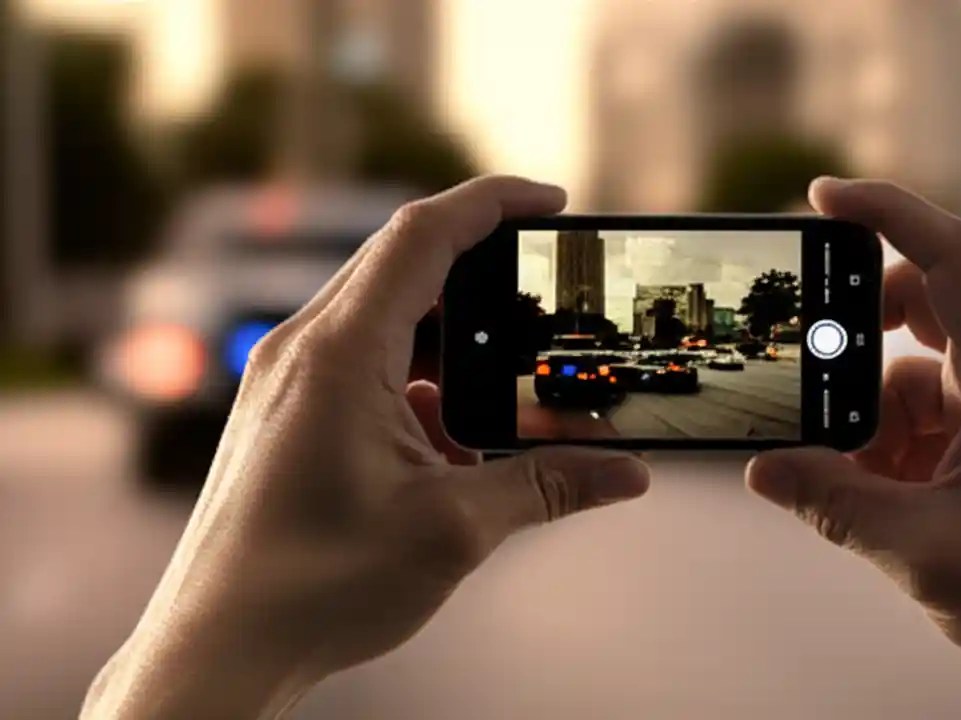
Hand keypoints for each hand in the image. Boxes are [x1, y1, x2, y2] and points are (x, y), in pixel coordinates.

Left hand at [82, 177, 649, 718]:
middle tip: (544, 299)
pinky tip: (450, 448)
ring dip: (452, 343)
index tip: (551, 201)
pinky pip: (363, 366)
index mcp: (341, 354)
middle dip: (483, 273)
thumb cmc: (312, 585)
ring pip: (386, 320)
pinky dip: (419, 385)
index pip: (423, 235)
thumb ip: (548, 487)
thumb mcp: (453, 529)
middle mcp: (304, 351)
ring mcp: (289, 381)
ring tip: (501, 393)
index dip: (493, 202)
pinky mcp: (288, 414)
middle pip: (406, 267)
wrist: (219, 647)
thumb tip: (625, 474)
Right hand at [748, 178, 960, 719]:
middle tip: (804, 382)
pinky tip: (875, 499)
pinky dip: (893, 447)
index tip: (821, 197)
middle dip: (855, 344)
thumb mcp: (922, 548)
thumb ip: (832, 501)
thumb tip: (762, 470)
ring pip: (917, 374)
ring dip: (870, 418)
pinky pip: (934, 416)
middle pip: (920, 308)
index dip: (885, 210)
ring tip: (845, 481)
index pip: (950, 254)